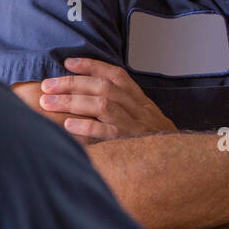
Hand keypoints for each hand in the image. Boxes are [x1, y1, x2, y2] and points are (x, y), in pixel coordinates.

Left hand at [38, 57, 175, 140]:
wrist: (182, 165)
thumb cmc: (157, 144)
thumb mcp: (147, 121)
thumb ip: (126, 108)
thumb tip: (93, 98)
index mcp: (141, 102)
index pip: (116, 75)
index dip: (92, 66)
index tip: (68, 63)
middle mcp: (139, 110)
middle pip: (104, 87)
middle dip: (72, 83)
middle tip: (47, 86)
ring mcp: (135, 127)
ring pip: (102, 105)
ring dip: (72, 101)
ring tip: (48, 102)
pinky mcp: (130, 144)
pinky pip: (106, 132)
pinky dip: (86, 127)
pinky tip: (67, 125)